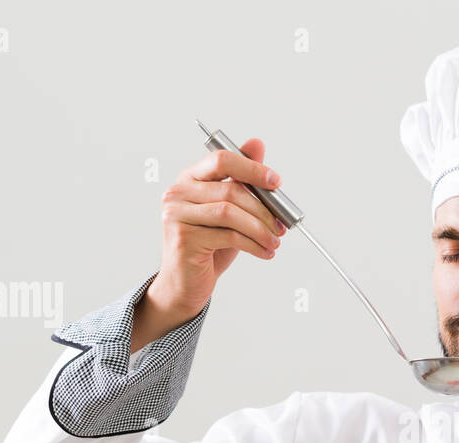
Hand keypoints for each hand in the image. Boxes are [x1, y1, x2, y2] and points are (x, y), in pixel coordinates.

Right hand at [136, 140, 287, 342]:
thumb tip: (257, 144)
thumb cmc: (209, 245)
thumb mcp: (230, 211)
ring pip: (230, 214)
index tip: (276, 182)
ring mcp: (176, 215)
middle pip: (230, 191)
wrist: (186, 282)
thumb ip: (241, 180)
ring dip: (260, 229)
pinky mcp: (183, 239)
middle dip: (263, 209)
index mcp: (190, 179)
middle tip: (282, 225)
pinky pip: (228, 236)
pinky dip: (253, 245)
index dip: (251, 168)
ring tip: (275, 242)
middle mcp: (178, 193)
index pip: (221, 160)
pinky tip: (265, 252)